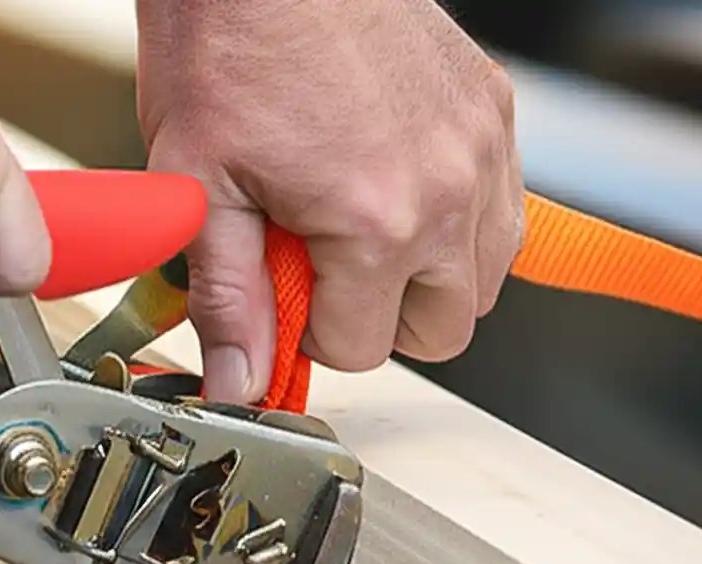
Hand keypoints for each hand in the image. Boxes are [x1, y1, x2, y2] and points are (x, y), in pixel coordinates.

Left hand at [137, 0, 523, 402]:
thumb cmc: (228, 45)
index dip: (310, 332)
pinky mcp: (494, 108)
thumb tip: (241, 381)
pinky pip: (502, 207)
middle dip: (379, 316)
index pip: (364, 348)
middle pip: (445, 327)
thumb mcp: (199, 185)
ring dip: (426, 274)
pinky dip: (456, 217)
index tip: (282, 292)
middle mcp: (452, 188)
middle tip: (320, 267)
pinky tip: (393, 182)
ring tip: (356, 225)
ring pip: (486, 272)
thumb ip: (227, 298)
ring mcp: (483, 145)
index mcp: (378, 220)